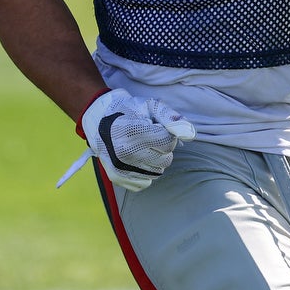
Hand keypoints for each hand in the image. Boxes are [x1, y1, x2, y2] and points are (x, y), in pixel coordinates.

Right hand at [78, 89, 195, 191]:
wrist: (98, 119)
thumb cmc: (128, 110)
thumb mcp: (150, 106)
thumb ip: (171, 118)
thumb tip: (190, 134)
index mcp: (133, 132)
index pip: (169, 142)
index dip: (167, 132)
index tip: (156, 126)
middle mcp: (125, 153)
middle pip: (166, 160)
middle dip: (162, 148)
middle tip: (148, 137)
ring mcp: (120, 168)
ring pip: (158, 172)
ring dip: (155, 160)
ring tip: (141, 146)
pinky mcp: (117, 178)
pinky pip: (145, 182)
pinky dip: (144, 171)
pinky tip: (136, 158)